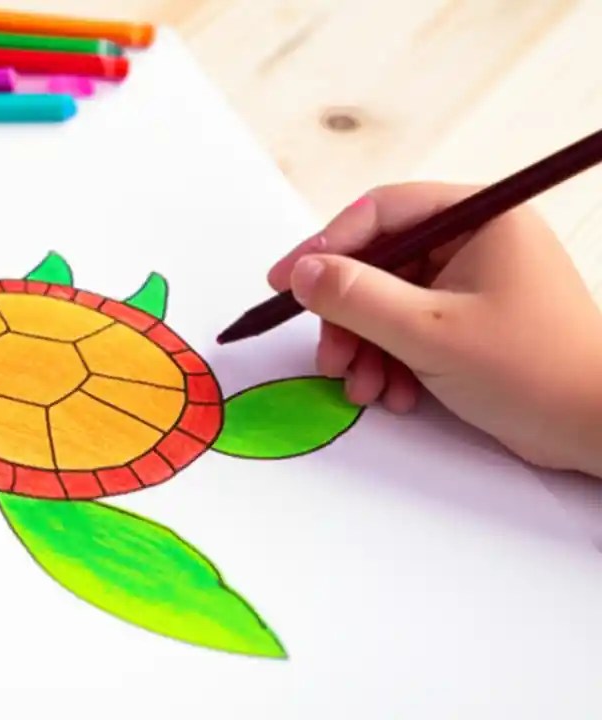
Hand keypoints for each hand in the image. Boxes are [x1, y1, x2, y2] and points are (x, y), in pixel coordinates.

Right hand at [267, 182, 601, 476]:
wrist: (600, 429)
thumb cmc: (533, 370)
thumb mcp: (428, 332)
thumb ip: (356, 297)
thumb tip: (302, 272)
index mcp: (480, 218)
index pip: (381, 213)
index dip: (325, 246)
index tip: (285, 281)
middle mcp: (477, 240)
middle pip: (379, 263)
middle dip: (348, 316)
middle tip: (329, 357)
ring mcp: (475, 282)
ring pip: (389, 302)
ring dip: (365, 346)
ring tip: (362, 387)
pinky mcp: (473, 321)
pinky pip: (411, 328)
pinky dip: (392, 360)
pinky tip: (393, 394)